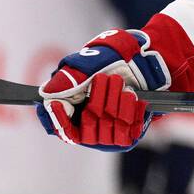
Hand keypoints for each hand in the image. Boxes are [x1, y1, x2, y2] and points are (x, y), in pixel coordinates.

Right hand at [36, 29, 169, 150]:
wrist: (148, 61)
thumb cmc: (115, 59)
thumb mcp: (89, 62)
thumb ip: (67, 78)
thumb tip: (46, 94)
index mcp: (73, 109)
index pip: (58, 126)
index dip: (56, 118)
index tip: (56, 104)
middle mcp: (89, 124)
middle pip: (84, 125)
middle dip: (95, 100)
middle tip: (103, 78)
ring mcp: (109, 131)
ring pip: (104, 129)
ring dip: (114, 103)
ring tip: (123, 84)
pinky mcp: (128, 134)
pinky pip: (124, 134)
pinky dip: (129, 112)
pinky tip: (133, 97)